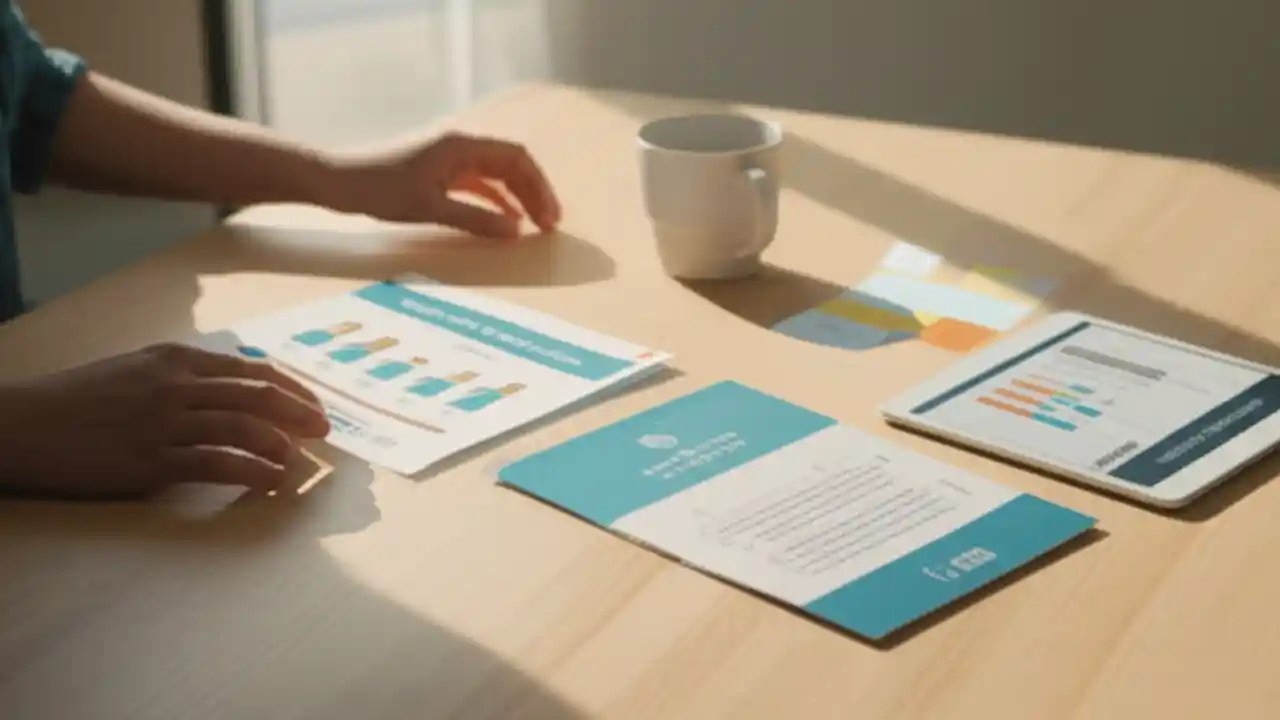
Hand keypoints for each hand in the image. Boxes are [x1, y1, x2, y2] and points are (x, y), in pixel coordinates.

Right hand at [0, 344, 329, 498]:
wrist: (21, 425)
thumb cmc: (76, 400)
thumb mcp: (134, 370)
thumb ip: (182, 376)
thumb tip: (233, 390)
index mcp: (175, 359)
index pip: (250, 370)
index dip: (290, 388)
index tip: (314, 404)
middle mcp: (176, 385)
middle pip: (258, 396)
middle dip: (299, 413)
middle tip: (326, 431)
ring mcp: (165, 423)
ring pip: (244, 428)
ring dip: (282, 445)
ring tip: (302, 461)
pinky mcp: (152, 461)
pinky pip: (218, 464)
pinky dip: (254, 472)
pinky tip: (272, 481)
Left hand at [322, 132, 561, 238]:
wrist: (337, 181)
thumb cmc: (380, 190)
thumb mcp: (430, 208)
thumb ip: (475, 219)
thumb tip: (515, 232)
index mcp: (462, 146)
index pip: (516, 158)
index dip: (539, 187)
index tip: (549, 218)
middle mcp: (461, 147)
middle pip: (512, 164)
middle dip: (534, 193)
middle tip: (550, 226)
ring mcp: (450, 159)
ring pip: (497, 174)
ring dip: (518, 197)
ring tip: (535, 225)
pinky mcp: (440, 172)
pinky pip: (479, 184)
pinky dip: (496, 200)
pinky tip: (505, 221)